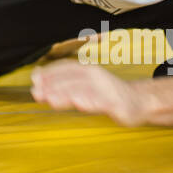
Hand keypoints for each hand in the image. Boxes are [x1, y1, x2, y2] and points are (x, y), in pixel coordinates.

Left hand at [30, 59, 148, 126]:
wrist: (139, 101)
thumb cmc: (107, 93)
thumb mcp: (84, 86)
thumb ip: (62, 84)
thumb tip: (36, 82)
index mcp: (87, 70)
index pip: (65, 68)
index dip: (49, 73)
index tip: (34, 81)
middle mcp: (96, 76)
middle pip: (71, 79)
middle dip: (53, 86)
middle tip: (37, 93)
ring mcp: (107, 89)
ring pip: (84, 90)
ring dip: (67, 94)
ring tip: (52, 99)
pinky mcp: (117, 103)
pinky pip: (104, 102)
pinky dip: (92, 102)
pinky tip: (81, 104)